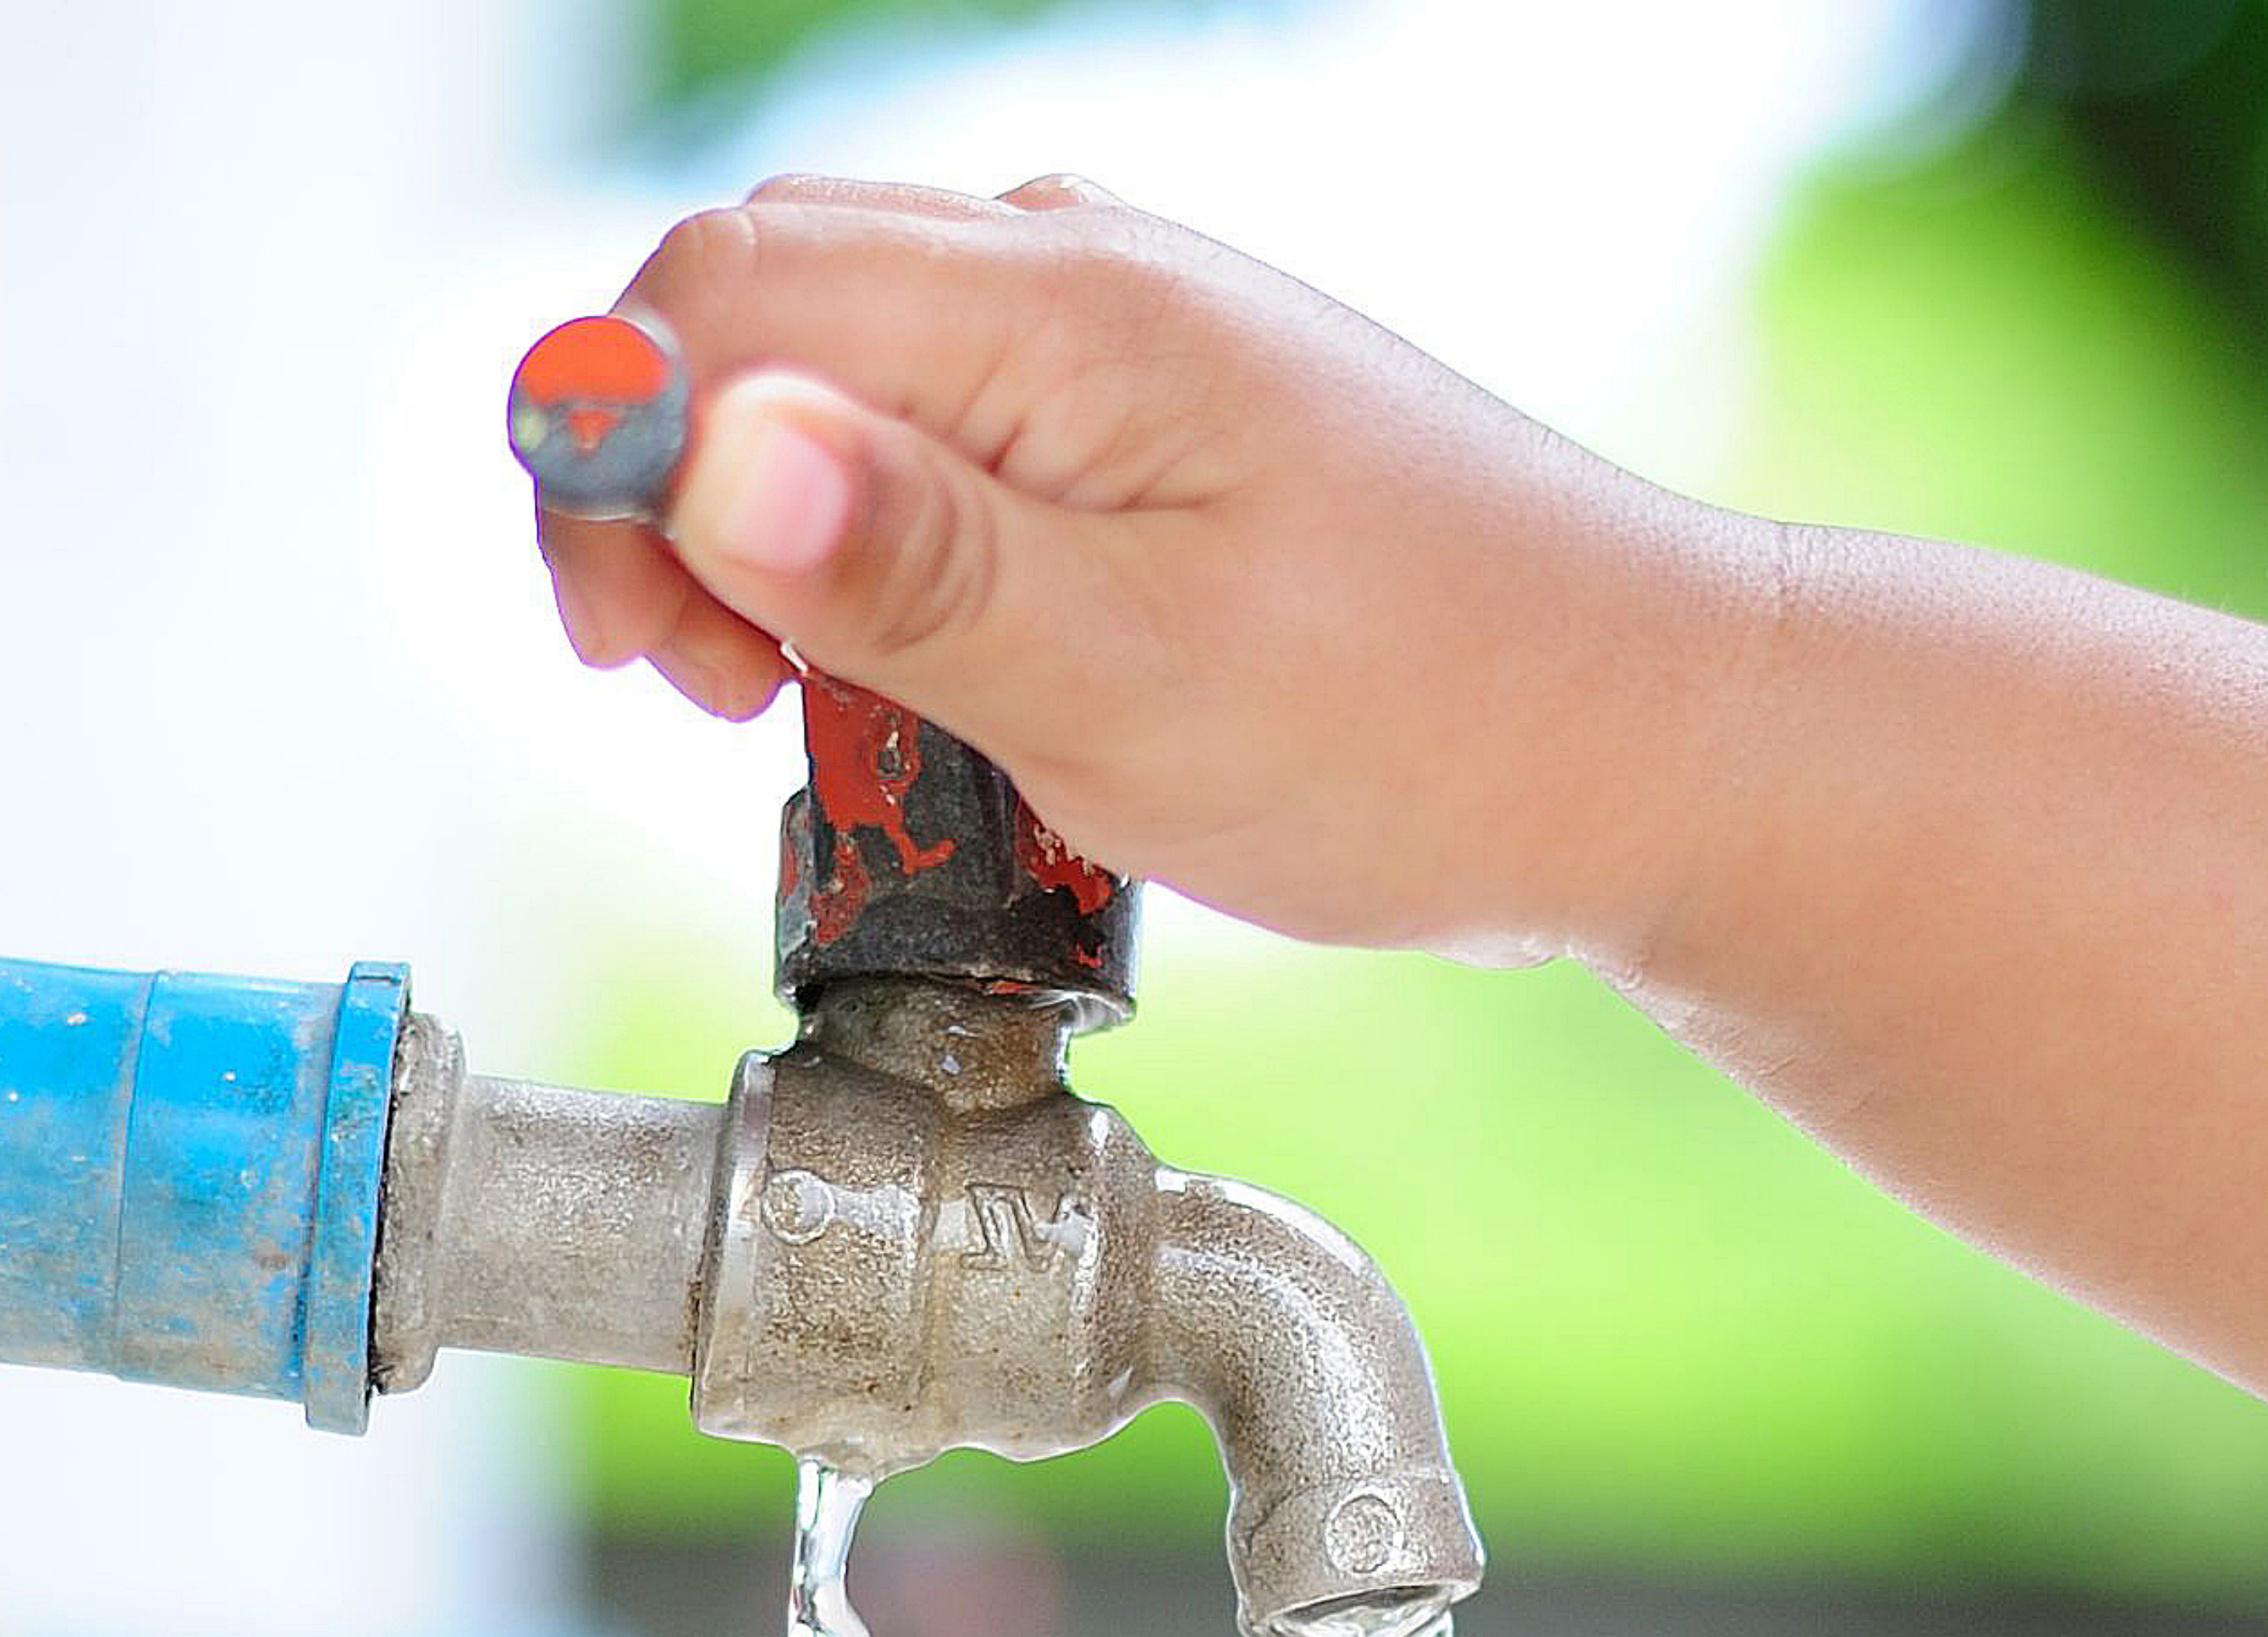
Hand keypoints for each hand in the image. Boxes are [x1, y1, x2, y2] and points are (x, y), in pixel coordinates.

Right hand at [538, 175, 1770, 962]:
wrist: (1651, 740)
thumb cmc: (1428, 728)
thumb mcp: (1135, 684)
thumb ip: (905, 566)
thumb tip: (704, 451)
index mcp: (1064, 305)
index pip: (715, 292)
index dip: (616, 458)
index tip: (640, 649)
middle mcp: (1078, 265)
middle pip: (747, 304)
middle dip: (671, 490)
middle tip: (715, 692)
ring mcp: (1115, 328)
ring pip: (830, 365)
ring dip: (768, 524)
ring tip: (818, 700)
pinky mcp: (1142, 408)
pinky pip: (931, 424)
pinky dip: (871, 538)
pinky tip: (921, 667)